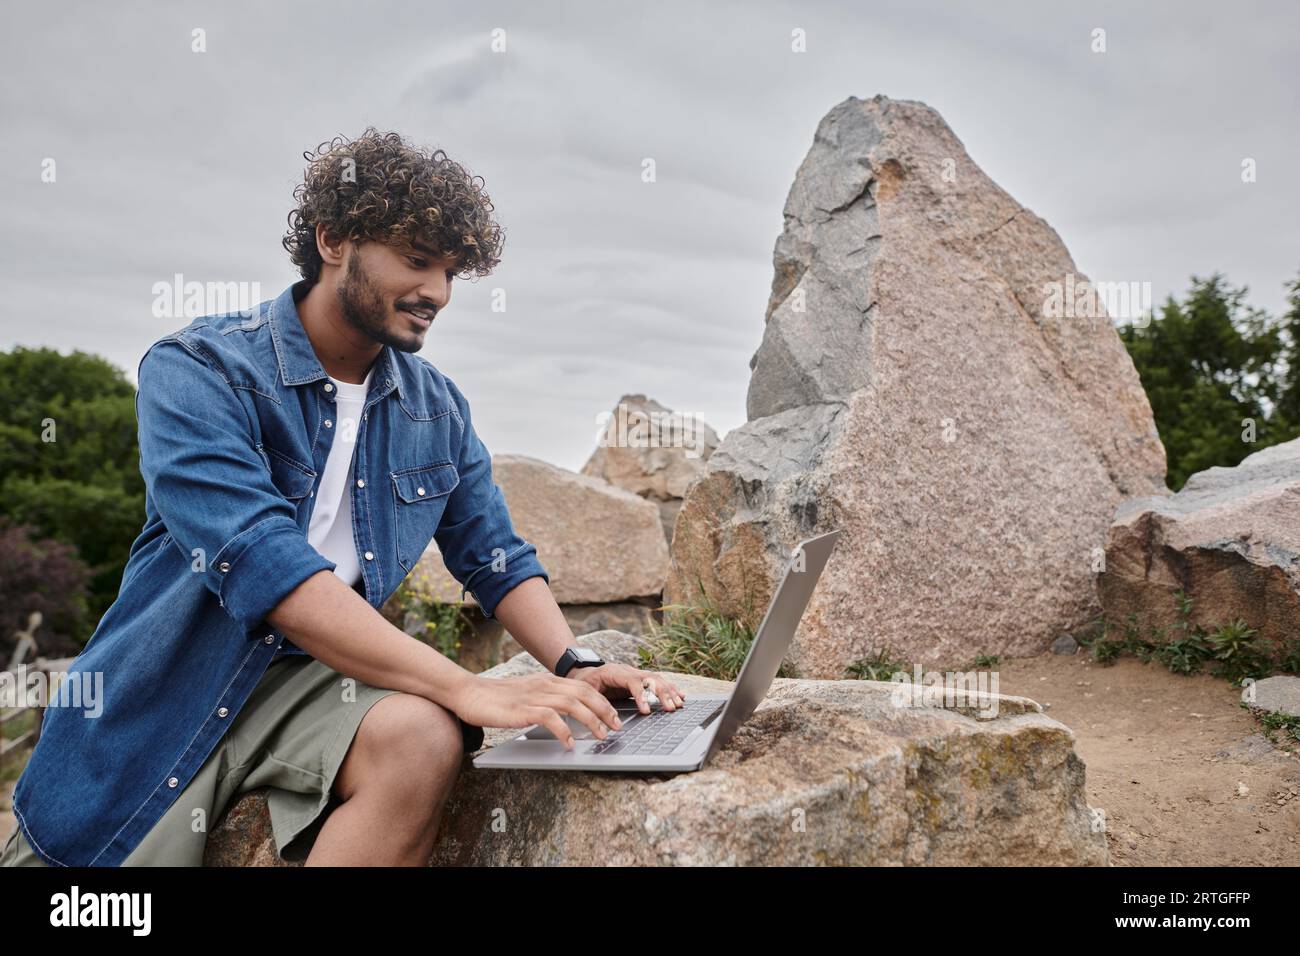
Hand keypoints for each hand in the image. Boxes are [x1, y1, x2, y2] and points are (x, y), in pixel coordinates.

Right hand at [449, 672, 625, 749]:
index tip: (614, 716)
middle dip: (604, 710)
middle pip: (584, 693)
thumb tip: (566, 716)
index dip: (602, 701)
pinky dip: (563, 730)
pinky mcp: (521, 710)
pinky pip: (549, 717)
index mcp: (548, 681)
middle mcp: (544, 685)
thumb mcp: (527, 694)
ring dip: (590, 720)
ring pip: (571, 704)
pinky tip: (569, 742)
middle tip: (617, 727)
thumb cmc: (497, 698)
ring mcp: (533, 696)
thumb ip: (546, 700)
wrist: (468, 692)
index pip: (584, 687)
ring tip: (601, 735)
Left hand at [568, 663, 686, 714]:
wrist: (584, 671)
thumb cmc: (585, 682)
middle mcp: (628, 670)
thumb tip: (610, 720)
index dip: (641, 696)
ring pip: (657, 679)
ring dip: (669, 692)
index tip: (646, 710)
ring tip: (678, 704)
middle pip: (650, 678)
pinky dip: (670, 689)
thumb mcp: (586, 691)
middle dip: (662, 694)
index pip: (632, 682)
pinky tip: (681, 696)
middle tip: (670, 708)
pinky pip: (658, 682)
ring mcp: (636, 673)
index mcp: (614, 672)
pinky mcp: (641, 679)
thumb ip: (597, 703)